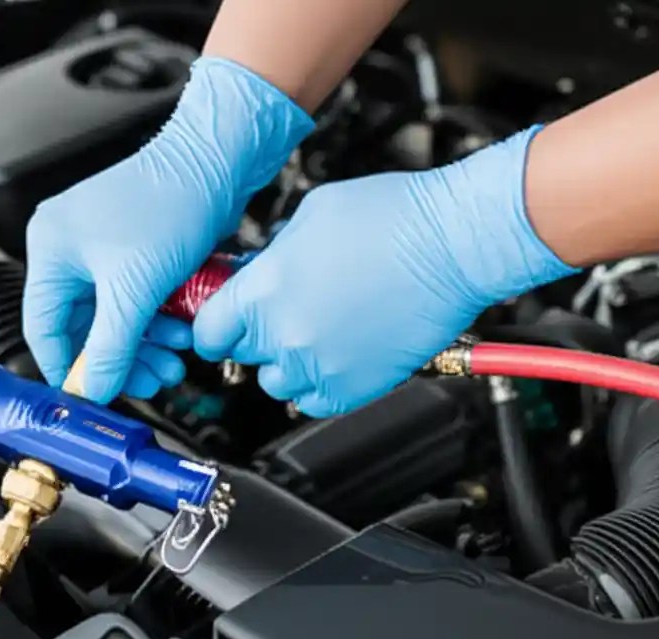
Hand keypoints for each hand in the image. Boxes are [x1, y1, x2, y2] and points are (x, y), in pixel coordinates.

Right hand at [23, 58, 312, 401]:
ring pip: (115, 317)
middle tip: (150, 380)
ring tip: (174, 360)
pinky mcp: (136, 250)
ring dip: (145, 344)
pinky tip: (180, 332)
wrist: (217, 161)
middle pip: (84, 327)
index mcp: (51, 249)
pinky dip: (157, 320)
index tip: (91, 396)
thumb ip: (111, 346)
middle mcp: (70, 248)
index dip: (68, 368)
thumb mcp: (136, 289)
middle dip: (120, 358)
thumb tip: (93, 389)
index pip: (43, 328)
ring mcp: (103, 248)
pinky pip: (137, 300)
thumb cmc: (172, 202)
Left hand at [193, 126, 576, 416]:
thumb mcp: (309, 215)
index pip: (207, 330)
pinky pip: (314, 403)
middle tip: (284, 310)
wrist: (451, 244)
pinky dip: (319, 384)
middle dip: (257, 334)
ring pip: (277, 383)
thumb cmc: (392, 218)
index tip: (225, 320)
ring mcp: (321, 367)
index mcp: (263, 291)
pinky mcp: (356, 388)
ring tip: (317, 330)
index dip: (216, 323)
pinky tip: (335, 353)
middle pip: (242, 355)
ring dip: (288, 362)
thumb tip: (259, 271)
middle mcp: (285, 336)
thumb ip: (272, 254)